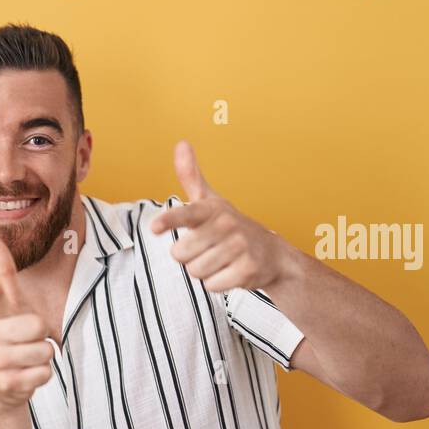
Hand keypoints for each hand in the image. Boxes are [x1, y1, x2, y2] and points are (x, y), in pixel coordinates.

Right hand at [0, 239, 53, 410]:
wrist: (0, 387)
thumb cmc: (9, 339)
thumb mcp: (7, 308)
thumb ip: (4, 275)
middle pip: (37, 325)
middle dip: (43, 332)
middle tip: (30, 338)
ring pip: (44, 351)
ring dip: (44, 355)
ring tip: (28, 357)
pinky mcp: (7, 384)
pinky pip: (44, 373)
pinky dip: (43, 374)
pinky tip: (28, 374)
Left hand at [149, 140, 293, 292]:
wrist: (272, 253)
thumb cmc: (231, 226)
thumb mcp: (211, 201)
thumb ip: (191, 176)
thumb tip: (181, 143)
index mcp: (213, 210)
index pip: (187, 214)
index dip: (170, 221)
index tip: (155, 227)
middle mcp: (227, 225)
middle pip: (181, 254)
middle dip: (189, 257)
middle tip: (207, 249)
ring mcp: (239, 247)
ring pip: (195, 271)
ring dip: (203, 271)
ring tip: (220, 260)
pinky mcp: (247, 269)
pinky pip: (211, 285)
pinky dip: (217, 283)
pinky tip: (231, 271)